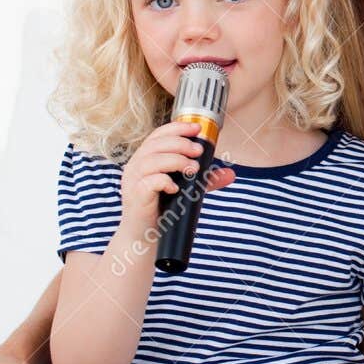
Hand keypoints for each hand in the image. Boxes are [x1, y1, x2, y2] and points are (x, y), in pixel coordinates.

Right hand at [118, 120, 235, 230]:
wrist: (146, 236)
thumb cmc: (163, 208)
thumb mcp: (188, 189)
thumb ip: (206, 180)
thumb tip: (231, 174)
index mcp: (145, 158)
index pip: (158, 135)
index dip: (177, 128)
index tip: (197, 128)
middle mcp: (135, 166)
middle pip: (156, 144)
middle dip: (181, 144)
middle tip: (199, 151)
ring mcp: (133, 181)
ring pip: (152, 160)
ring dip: (176, 160)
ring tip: (193, 169)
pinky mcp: (135, 196)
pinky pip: (149, 182)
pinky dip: (165, 181)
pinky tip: (176, 188)